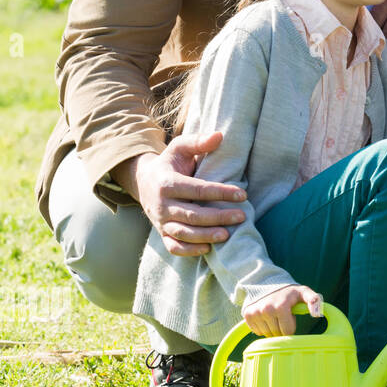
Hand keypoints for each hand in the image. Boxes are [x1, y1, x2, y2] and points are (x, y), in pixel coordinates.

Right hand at [122, 131, 246, 255]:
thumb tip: (219, 136)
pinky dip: (189, 250)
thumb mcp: (179, 148)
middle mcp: (161, 204)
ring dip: (205, 236)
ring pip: (183, 233)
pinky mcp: (162, 233)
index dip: (221, 192)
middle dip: (218, 216)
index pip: (197, 189)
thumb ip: (197, 141)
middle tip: (242, 216)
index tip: (243, 194)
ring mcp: (160, 221)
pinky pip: (173, 246)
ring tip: (227, 235)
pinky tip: (208, 249)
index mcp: (167, 182)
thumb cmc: (170, 164)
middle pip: (191, 214)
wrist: (144, 181)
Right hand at [242, 284, 322, 337]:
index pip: (288, 331)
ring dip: (272, 329)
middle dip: (282, 328)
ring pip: (267, 334)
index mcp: (281, 307)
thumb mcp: (303, 292)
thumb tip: (317, 314)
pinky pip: (257, 332)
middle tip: (283, 317)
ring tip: (275, 316)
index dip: (291, 326)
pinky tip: (266, 317)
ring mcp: (255, 313)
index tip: (290, 317)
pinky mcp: (248, 315)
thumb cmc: (289, 292)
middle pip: (277, 334)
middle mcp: (266, 310)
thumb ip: (313, 300)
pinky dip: (263, 327)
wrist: (267, 284)